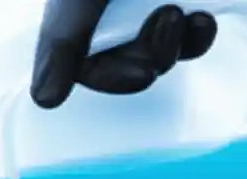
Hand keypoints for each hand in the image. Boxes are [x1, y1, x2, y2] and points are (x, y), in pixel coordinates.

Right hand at [32, 1, 217, 108]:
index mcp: (76, 8)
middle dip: (148, 57)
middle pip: (122, 61)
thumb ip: (62, 37)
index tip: (142, 75)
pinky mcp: (188, 3)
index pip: (81, 63)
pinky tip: (201, 20)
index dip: (109, 77)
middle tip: (165, 22)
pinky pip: (190, 37)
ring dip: (173, 48)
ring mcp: (145, 7)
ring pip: (157, 53)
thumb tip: (44, 99)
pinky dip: (198, 37)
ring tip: (181, 17)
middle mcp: (109, 12)